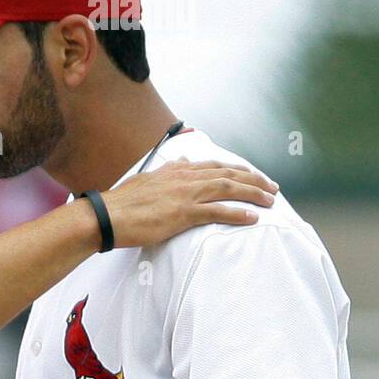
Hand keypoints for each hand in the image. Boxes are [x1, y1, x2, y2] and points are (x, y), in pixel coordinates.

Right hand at [102, 160, 276, 249]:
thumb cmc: (121, 203)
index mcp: (177, 170)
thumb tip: (178, 160)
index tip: (253, 175)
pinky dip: (237, 213)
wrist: (106, 216)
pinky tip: (252, 218)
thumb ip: (166, 171)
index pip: (216, 166)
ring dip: (253, 194)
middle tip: (272, 188)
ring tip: (270, 201)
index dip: (238, 170)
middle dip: (254, 180)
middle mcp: (185, 177)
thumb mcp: (146, 179)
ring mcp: (186, 195)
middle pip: (229, 174)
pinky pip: (217, 212)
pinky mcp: (183, 213)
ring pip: (229, 189)